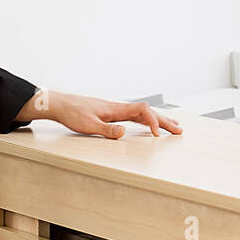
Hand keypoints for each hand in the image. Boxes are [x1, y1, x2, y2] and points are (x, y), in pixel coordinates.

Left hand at [16, 89, 181, 138]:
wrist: (59, 104)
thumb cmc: (72, 114)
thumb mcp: (87, 125)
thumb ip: (106, 130)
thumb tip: (124, 133)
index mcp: (115, 109)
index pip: (142, 111)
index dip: (153, 121)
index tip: (157, 135)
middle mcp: (118, 107)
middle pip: (147, 112)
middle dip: (164, 121)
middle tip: (180, 131)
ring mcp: (115, 110)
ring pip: (142, 114)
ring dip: (157, 121)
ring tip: (173, 127)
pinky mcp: (110, 113)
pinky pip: (133, 116)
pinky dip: (146, 121)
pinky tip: (149, 126)